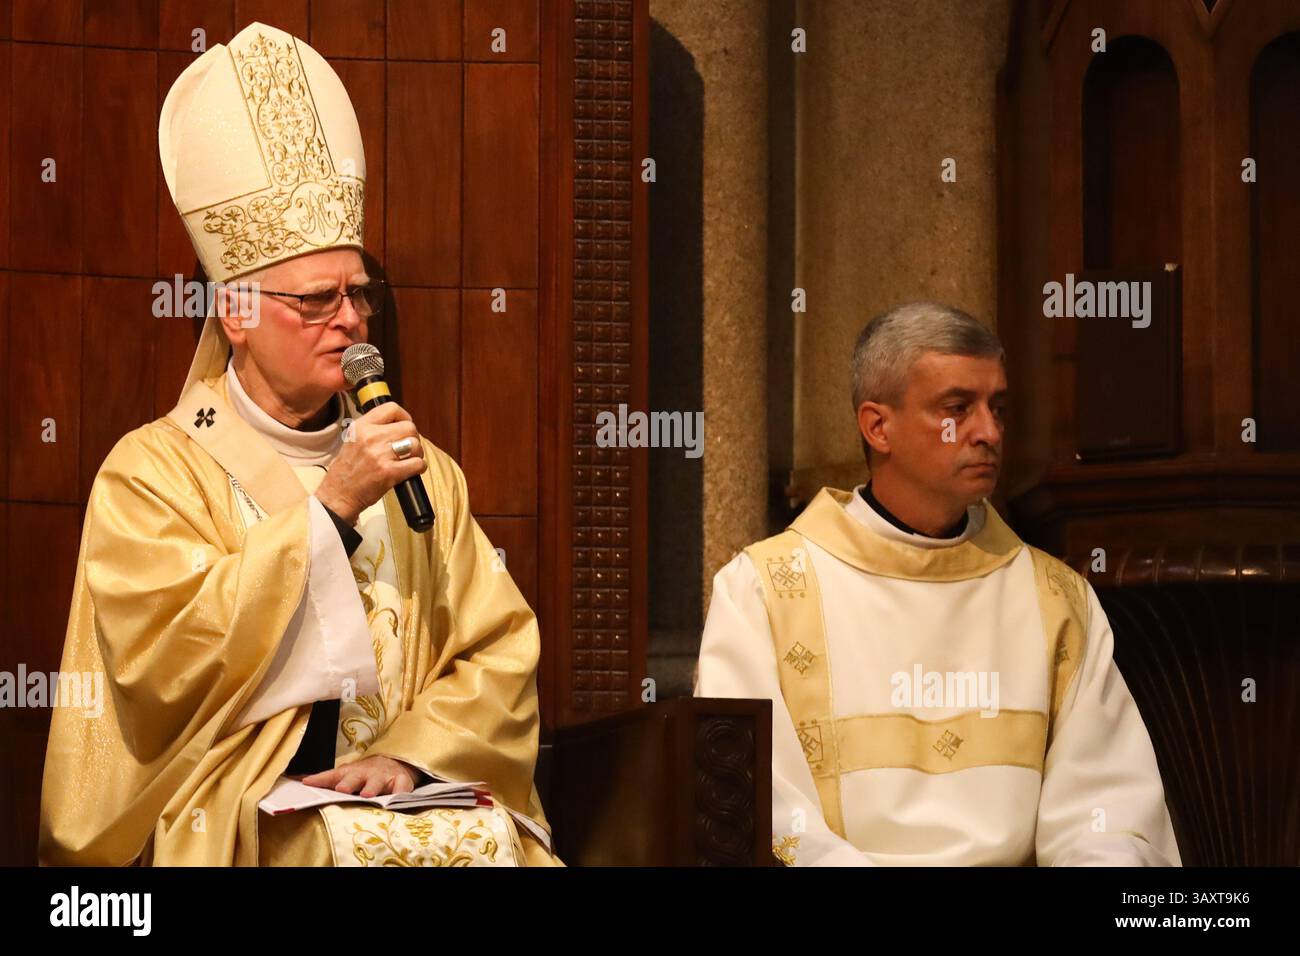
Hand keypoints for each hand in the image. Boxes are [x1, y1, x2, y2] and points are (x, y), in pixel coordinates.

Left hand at [300, 755, 419, 796]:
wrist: (395, 764)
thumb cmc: (365, 775)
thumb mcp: (347, 775)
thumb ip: (328, 780)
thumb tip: (301, 781)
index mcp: (350, 772)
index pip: (332, 775)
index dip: (321, 779)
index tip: (307, 783)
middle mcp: (366, 773)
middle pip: (355, 776)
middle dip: (348, 782)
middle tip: (341, 789)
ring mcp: (384, 776)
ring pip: (377, 782)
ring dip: (371, 787)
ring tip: (366, 795)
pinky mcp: (402, 781)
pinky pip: (402, 788)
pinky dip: (399, 793)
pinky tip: (397, 797)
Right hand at [314, 401, 426, 523]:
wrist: (339, 494)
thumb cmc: (348, 468)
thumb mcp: (353, 439)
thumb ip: (373, 429)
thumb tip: (399, 424)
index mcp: (362, 426)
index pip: (392, 408)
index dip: (404, 417)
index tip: (404, 426)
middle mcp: (371, 437)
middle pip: (409, 427)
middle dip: (413, 437)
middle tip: (407, 448)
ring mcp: (380, 455)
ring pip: (415, 444)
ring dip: (417, 453)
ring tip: (409, 459)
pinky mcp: (389, 472)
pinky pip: (417, 463)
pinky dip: (419, 467)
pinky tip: (412, 470)